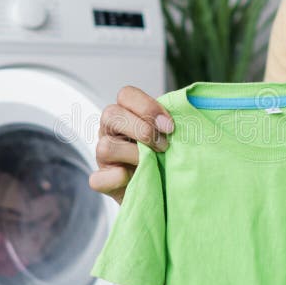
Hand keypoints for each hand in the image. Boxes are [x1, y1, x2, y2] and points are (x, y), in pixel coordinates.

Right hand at [88, 85, 174, 203]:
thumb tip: (187, 117)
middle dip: (142, 129)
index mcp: (126, 114)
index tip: (170, 127)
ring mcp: (103, 156)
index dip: (147, 107)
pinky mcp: (102, 181)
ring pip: (105, 147)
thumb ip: (170, 124)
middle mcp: (110, 131)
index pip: (126, 95)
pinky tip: (133, 178)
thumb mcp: (168, 136)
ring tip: (152, 163)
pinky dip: (117, 179)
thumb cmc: (164, 158)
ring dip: (134, 155)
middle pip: (111, 114)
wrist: (161, 189)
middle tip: (164, 145)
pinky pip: (98, 179)